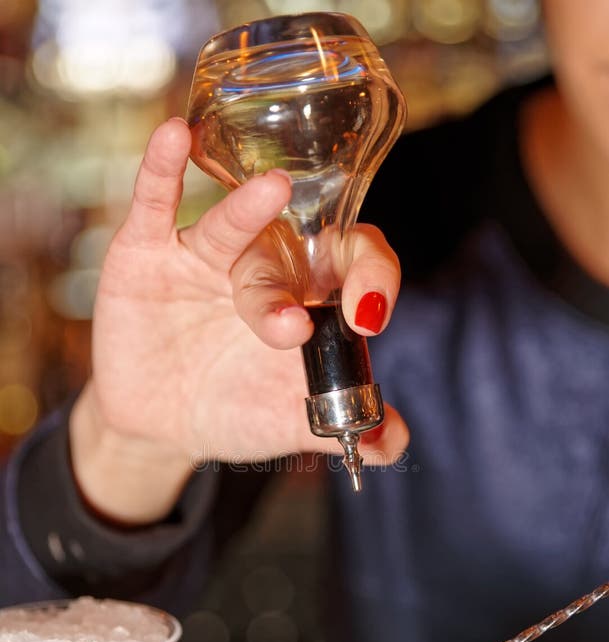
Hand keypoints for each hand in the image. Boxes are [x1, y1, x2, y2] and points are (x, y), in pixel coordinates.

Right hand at [69, 118, 408, 522]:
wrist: (162, 425)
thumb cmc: (234, 409)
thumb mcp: (288, 421)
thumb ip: (341, 427)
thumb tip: (392, 441)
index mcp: (308, 293)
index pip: (353, 259)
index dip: (371, 275)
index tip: (368, 316)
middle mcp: (265, 263)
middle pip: (288, 255)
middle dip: (286, 294)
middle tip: (291, 331)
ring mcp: (205, 254)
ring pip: (230, 230)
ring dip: (248, 212)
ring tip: (273, 190)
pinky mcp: (148, 253)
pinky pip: (155, 202)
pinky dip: (162, 170)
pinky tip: (176, 137)